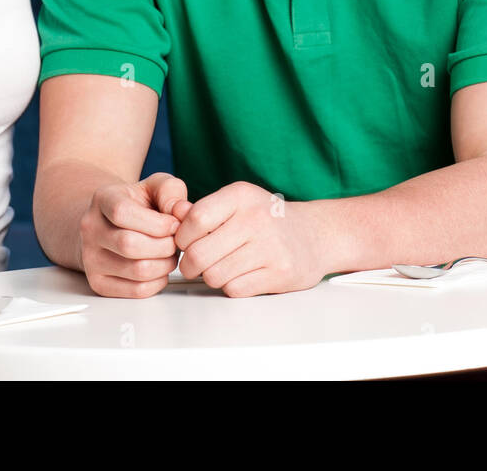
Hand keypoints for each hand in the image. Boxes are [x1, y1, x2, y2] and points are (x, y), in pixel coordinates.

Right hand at [79, 172, 189, 297]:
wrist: (112, 224)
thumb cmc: (138, 204)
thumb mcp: (155, 186)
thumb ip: (171, 191)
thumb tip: (182, 212)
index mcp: (102, 199)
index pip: (122, 212)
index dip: (157, 222)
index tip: (174, 223)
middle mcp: (90, 229)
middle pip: (130, 245)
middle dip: (165, 245)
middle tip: (175, 241)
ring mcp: (91, 259)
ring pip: (137, 270)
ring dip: (165, 264)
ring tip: (169, 253)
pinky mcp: (99, 283)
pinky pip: (137, 290)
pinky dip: (158, 281)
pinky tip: (160, 266)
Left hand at [174, 181, 324, 296]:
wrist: (315, 235)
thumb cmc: (268, 220)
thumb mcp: (238, 203)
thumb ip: (203, 210)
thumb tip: (171, 214)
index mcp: (241, 196)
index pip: (194, 220)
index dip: (182, 237)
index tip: (186, 243)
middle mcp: (256, 218)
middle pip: (199, 254)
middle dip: (190, 265)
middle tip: (196, 264)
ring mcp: (270, 247)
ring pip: (214, 276)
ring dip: (212, 277)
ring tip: (222, 267)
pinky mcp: (280, 273)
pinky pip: (234, 289)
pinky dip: (232, 286)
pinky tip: (242, 274)